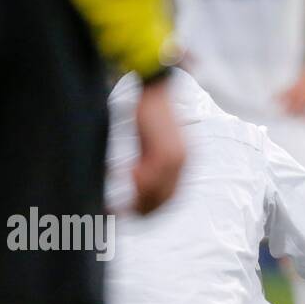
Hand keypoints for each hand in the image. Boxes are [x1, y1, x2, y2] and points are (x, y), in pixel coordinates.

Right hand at [132, 78, 185, 213]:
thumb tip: (134, 180)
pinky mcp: (166, 152)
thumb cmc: (147, 112)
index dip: (152, 208)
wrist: (155, 88)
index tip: (135, 214)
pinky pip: (151, 177)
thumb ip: (146, 161)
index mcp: (183, 163)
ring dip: (138, 200)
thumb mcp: (149, 141)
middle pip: (166, 199)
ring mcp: (177, 159)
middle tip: (124, 215)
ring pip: (158, 192)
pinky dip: (137, 184)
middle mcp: (184, 164)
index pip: (171, 196)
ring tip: (120, 204)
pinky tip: (124, 180)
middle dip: (144, 210)